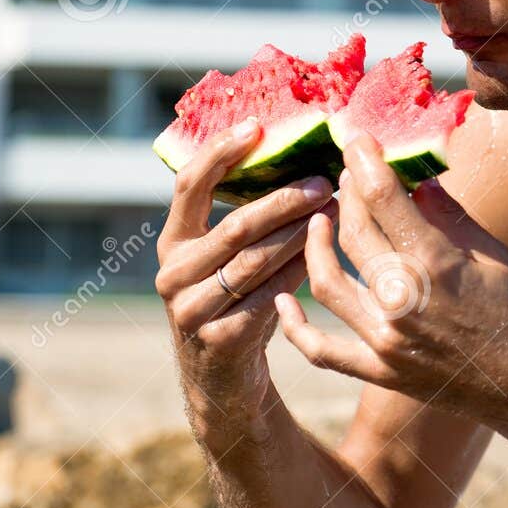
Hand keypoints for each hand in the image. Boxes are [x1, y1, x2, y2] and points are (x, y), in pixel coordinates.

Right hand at [155, 117, 338, 439]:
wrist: (223, 380)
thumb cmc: (237, 302)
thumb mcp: (228, 259)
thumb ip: (246, 217)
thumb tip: (300, 158)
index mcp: (172, 242)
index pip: (189, 185)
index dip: (220, 152)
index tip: (256, 126)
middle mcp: (172, 273)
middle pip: (236, 225)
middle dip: (285, 200)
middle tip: (325, 180)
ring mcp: (190, 309)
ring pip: (255, 261)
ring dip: (300, 234)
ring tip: (335, 211)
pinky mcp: (219, 339)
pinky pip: (268, 297)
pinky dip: (298, 273)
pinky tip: (325, 257)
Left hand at [276, 136, 507, 442]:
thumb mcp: (495, 254)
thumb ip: (450, 217)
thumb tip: (418, 184)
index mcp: (435, 264)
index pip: (383, 197)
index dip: (365, 160)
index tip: (357, 139)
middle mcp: (402, 302)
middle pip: (353, 232)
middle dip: (347, 193)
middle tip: (349, 173)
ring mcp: (386, 342)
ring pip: (326, 282)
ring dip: (316, 244)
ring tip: (320, 219)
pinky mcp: (381, 372)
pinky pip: (322, 350)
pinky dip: (295, 325)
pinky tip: (282, 298)